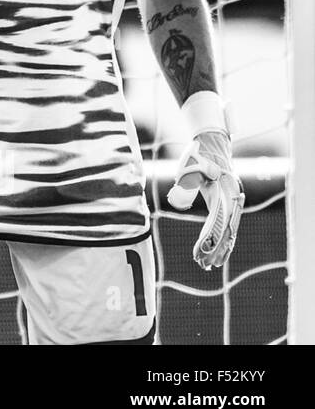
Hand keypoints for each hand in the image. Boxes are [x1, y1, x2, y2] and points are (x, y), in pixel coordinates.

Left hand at [167, 130, 243, 269]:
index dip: (208, 240)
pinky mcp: (229, 202)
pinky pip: (229, 224)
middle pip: (226, 231)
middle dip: (216, 250)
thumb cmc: (197, 155)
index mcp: (223, 192)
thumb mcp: (188, 167)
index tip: (198, 254)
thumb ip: (184, 184)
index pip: (216, 223)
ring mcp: (233, 201)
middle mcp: (232, 199)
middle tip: (204, 266)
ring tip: (211, 265)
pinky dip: (224, 239)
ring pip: (230, 230)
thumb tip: (175, 202)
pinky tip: (220, 252)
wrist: (211, 143)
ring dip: (221, 248)